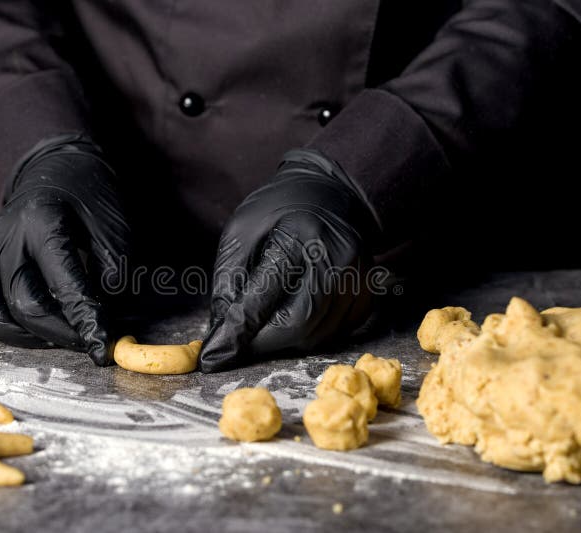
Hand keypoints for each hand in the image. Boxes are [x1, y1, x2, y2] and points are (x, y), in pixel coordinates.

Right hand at [0, 136, 129, 365]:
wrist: (56, 166)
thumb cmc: (91, 195)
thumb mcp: (116, 227)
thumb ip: (113, 272)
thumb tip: (104, 320)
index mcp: (41, 221)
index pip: (63, 285)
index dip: (87, 322)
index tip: (104, 350)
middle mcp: (6, 239)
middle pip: (25, 306)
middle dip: (63, 334)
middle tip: (92, 340)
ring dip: (30, 336)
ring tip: (65, 332)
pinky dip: (7, 327)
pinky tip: (39, 325)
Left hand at [200, 149, 382, 371]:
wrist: (328, 191)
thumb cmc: (277, 209)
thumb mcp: (240, 233)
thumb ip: (229, 283)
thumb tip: (222, 335)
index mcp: (300, 236)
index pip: (267, 295)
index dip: (238, 330)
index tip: (213, 357)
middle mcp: (337, 258)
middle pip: (299, 324)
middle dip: (263, 341)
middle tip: (240, 340)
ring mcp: (358, 277)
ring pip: (318, 335)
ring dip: (284, 338)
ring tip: (267, 318)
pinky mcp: (367, 292)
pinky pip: (335, 332)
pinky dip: (309, 333)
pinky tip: (295, 312)